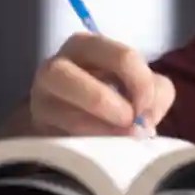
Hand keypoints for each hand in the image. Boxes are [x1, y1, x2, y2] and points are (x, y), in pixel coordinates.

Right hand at [29, 33, 174, 136]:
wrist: (75, 118)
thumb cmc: (113, 93)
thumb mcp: (141, 84)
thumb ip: (156, 92)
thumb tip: (146, 117)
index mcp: (87, 46)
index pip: (123, 57)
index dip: (142, 86)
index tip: (147, 108)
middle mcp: (56, 66)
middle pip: (82, 85)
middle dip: (113, 108)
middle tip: (132, 125)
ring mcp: (41, 100)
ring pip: (69, 116)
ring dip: (101, 131)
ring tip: (120, 141)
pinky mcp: (39, 129)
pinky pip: (62, 139)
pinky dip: (87, 147)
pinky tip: (101, 148)